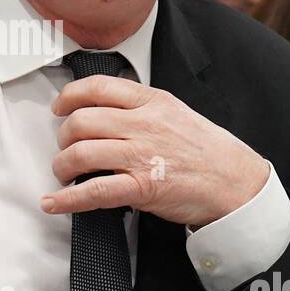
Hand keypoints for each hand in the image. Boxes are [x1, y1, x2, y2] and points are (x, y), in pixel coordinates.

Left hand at [41, 74, 269, 227]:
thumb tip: (104, 108)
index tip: (60, 106)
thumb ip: (142, 107)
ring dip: (62, 166)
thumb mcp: (176, 112)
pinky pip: (93, 191)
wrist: (236, 182)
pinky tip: (53, 203)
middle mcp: (144, 124)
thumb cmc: (208, 151)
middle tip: (65, 147)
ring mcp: (142, 156)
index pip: (99, 87)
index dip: (70, 96)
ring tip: (63, 173)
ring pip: (81, 153)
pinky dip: (66, 199)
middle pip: (82, 121)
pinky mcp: (142, 188)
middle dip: (63, 136)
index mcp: (152, 101)